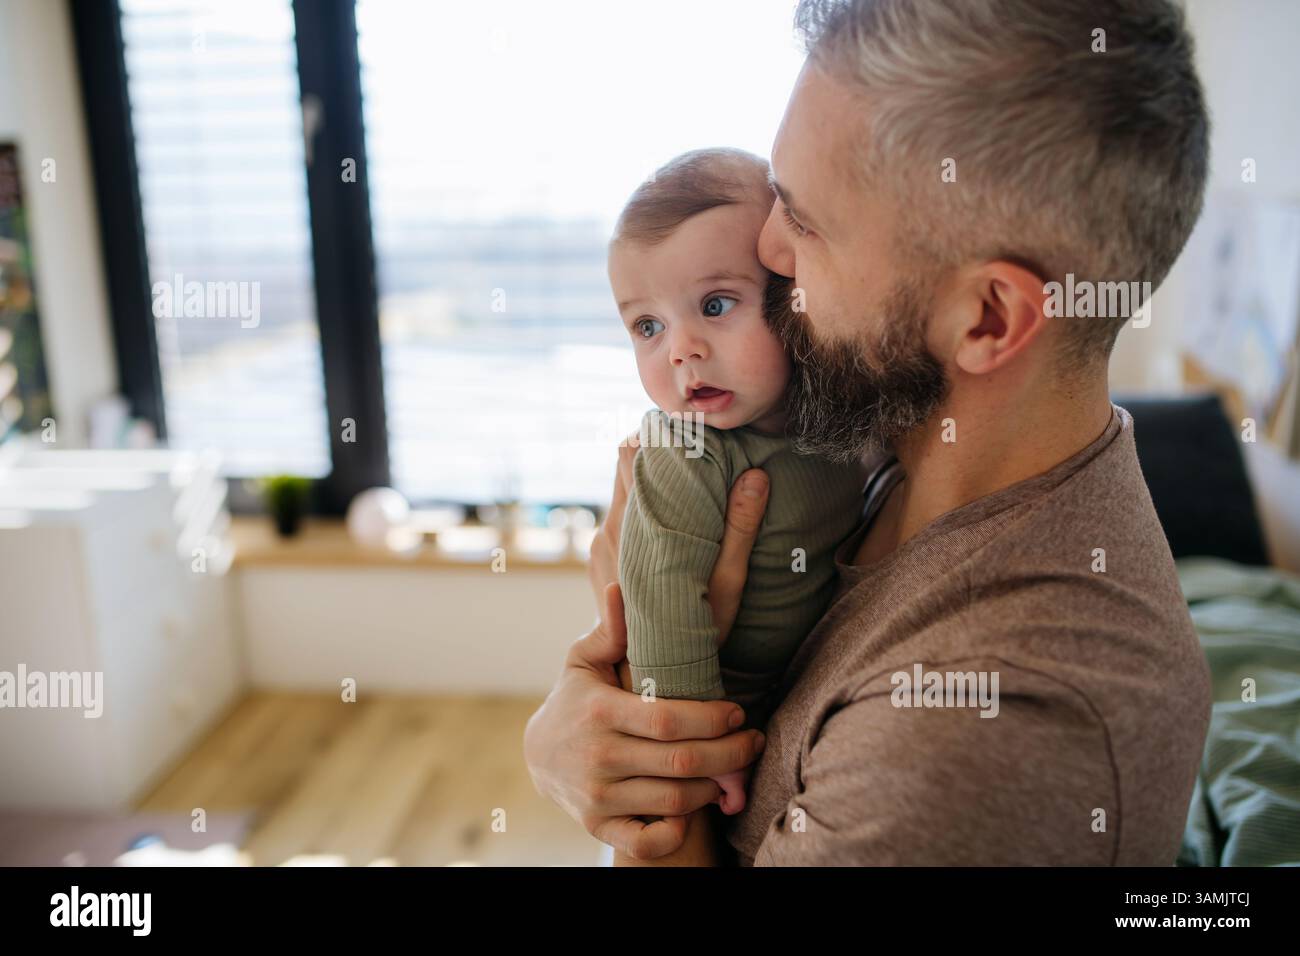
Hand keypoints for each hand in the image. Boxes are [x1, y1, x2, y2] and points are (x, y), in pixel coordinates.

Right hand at [524, 467, 770, 859]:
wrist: (537, 756)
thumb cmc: (576, 699)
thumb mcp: (584, 660)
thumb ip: (612, 631)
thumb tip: (623, 588)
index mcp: (599, 712)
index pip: (668, 720)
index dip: (712, 719)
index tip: (739, 712)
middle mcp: (598, 758)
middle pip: (681, 764)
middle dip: (730, 754)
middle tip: (754, 741)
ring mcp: (597, 797)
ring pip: (674, 801)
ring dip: (714, 788)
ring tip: (734, 769)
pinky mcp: (598, 827)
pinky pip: (647, 842)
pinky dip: (676, 833)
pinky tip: (694, 811)